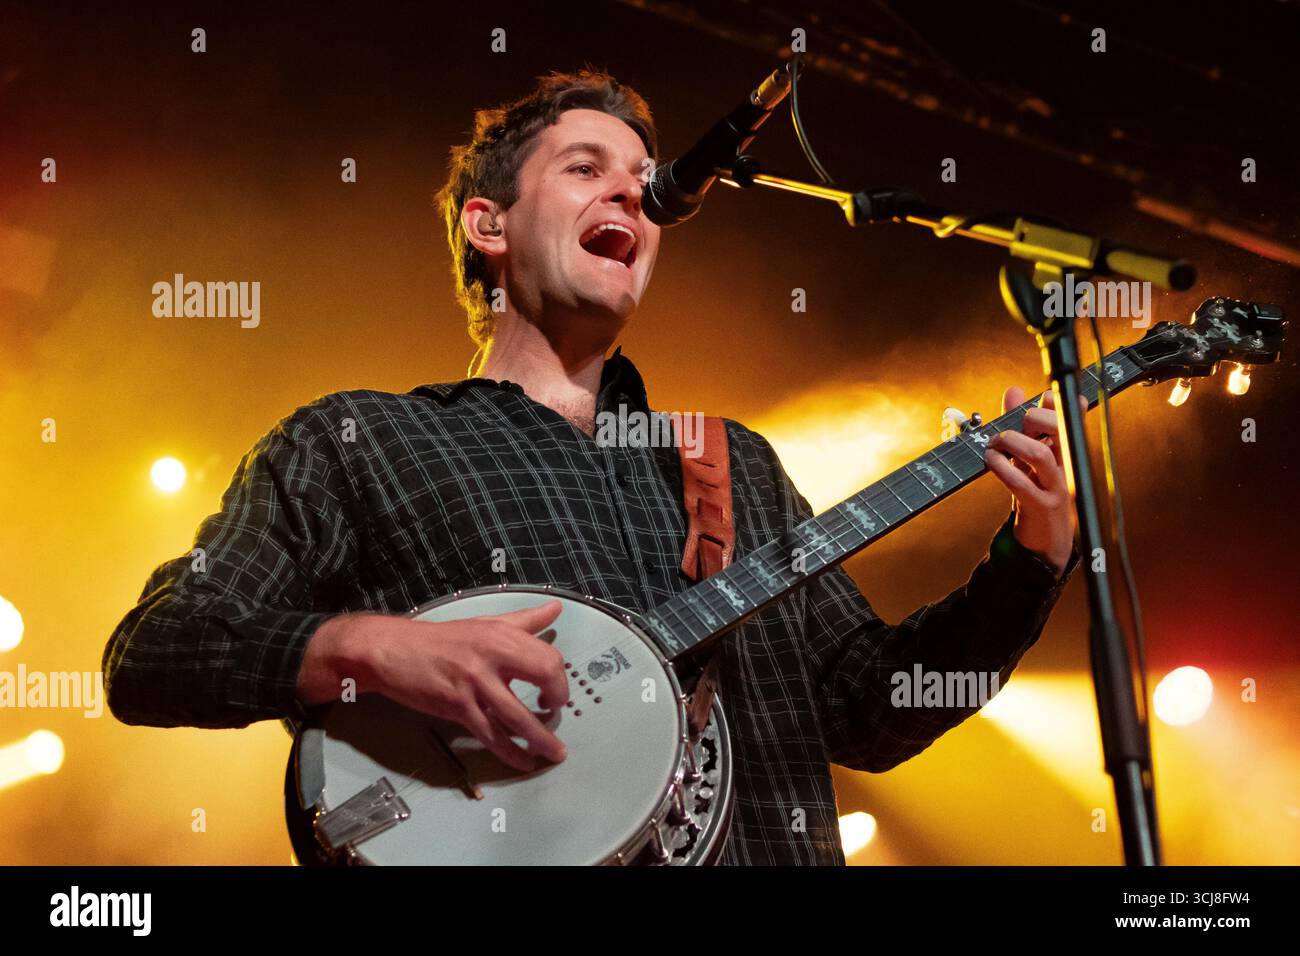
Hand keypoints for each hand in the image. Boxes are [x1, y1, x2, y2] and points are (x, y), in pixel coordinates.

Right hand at [299, 600, 568, 771]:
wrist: (393, 651)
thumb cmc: (441, 639)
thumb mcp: (485, 623)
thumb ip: (524, 620)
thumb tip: (555, 608)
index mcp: (501, 635)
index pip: (547, 655)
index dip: (560, 677)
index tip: (557, 691)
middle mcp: (492, 656)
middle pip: (542, 675)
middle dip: (558, 700)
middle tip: (557, 714)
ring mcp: (474, 684)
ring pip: (518, 716)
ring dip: (541, 738)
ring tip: (555, 753)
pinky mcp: (457, 707)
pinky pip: (490, 735)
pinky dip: (510, 752)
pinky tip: (523, 762)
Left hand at [983, 386, 1085, 577]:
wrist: (1047, 542)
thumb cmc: (1037, 492)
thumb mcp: (1029, 458)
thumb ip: (1022, 425)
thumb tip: (1014, 391)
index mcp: (1066, 452)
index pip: (1071, 420)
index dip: (1059, 403)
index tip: (1044, 395)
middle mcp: (1065, 467)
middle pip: (1062, 432)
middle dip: (1037, 418)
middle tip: (1016, 421)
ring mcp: (1055, 487)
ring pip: (1042, 455)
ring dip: (1014, 442)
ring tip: (996, 442)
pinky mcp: (1040, 507)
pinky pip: (1021, 484)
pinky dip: (1003, 468)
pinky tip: (990, 460)